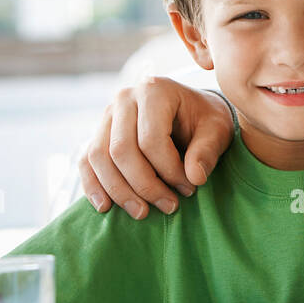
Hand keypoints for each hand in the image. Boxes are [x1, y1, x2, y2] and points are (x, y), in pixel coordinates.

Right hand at [79, 77, 235, 217]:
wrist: (191, 110)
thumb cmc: (204, 120)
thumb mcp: (217, 130)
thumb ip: (207, 151)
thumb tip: (194, 177)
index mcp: (154, 90)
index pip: (151, 139)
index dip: (169, 170)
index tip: (190, 188)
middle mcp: (124, 98)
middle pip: (121, 150)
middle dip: (144, 185)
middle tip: (169, 206)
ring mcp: (107, 115)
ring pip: (99, 158)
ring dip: (119, 191)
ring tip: (142, 212)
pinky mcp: (98, 133)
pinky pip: (86, 161)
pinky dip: (93, 185)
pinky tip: (106, 207)